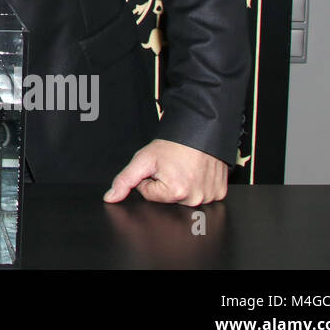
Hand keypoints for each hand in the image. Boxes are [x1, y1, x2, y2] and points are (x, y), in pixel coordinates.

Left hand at [103, 138, 228, 205]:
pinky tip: (196, 171)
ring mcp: (210, 196)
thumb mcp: (143, 159)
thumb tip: (110, 197)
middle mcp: (195, 199)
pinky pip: (202, 194)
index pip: (149, 194)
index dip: (149, 178)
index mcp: (176, 192)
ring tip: (184, 167)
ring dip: (181, 183)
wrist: (200, 130)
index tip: (158, 167)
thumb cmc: (174, 144)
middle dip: (165, 183)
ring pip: (183, 197)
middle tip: (172, 166)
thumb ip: (124, 180)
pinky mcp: (220, 192)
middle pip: (167, 198)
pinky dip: (197, 183)